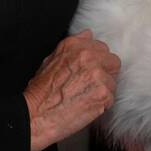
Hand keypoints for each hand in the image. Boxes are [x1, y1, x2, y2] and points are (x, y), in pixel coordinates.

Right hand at [23, 29, 119, 150]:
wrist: (37, 115)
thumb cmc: (41, 91)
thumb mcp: (51, 59)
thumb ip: (73, 47)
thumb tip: (88, 35)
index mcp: (75, 45)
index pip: (102, 48)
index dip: (97, 61)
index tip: (91, 71)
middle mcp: (88, 56)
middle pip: (113, 62)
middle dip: (105, 73)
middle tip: (92, 85)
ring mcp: (98, 74)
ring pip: (113, 81)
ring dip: (103, 90)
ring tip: (85, 97)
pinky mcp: (103, 93)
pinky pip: (111, 97)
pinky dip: (102, 104)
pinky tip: (87, 106)